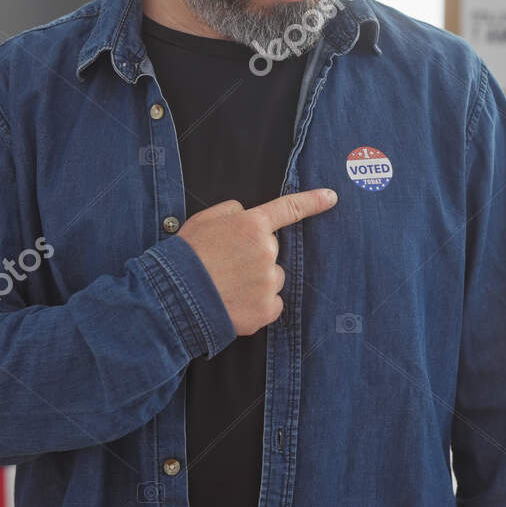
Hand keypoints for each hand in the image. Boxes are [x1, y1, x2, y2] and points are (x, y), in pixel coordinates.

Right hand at [176, 188, 338, 336]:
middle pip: (271, 252)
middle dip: (254, 257)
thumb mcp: (203, 220)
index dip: (312, 201)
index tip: (331, 197)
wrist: (174, 298)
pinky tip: (235, 303)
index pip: (288, 209)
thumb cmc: (185, 257)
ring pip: (272, 279)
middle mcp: (266, 251)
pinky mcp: (267, 309)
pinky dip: (258, 305)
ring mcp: (268, 281)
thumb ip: (231, 212)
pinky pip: (272, 304)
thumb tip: (244, 214)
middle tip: (226, 266)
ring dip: (256, 282)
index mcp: (252, 225)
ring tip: (227, 287)